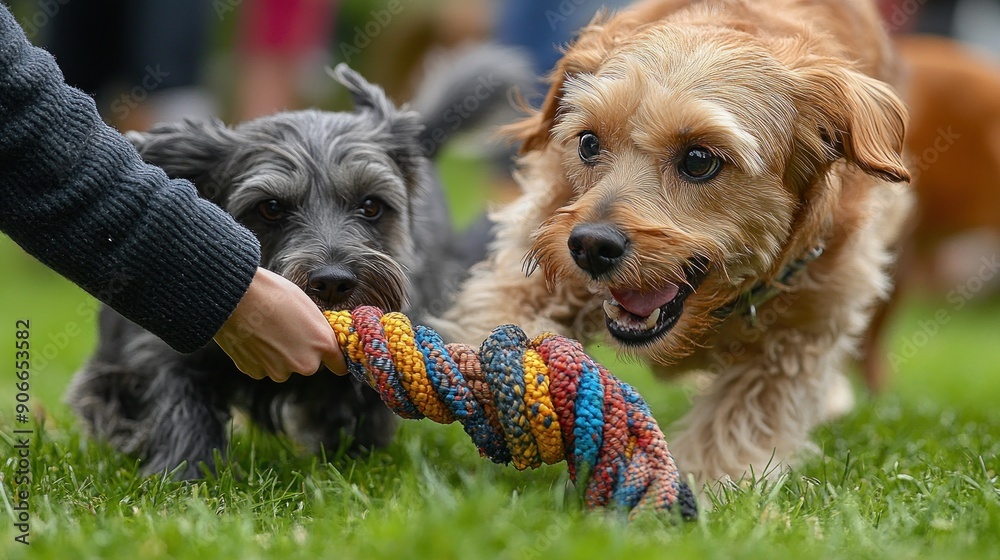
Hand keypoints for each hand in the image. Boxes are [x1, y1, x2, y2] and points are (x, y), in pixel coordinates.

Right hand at [214, 268, 346, 381]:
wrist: (235, 296)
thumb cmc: (273, 293)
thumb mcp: (307, 307)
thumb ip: (316, 329)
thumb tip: (316, 336)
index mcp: (322, 345)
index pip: (339, 366)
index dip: (334, 360)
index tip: (329, 356)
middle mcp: (305, 364)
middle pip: (308, 364)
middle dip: (301, 352)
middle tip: (286, 330)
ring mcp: (279, 371)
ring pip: (283, 366)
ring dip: (278, 355)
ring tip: (266, 329)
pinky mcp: (256, 372)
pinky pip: (263, 367)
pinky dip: (259, 356)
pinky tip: (253, 336)